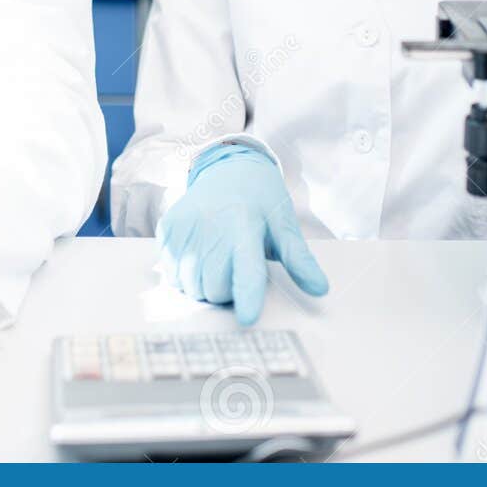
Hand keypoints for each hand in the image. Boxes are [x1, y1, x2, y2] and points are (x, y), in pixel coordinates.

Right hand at [156, 144, 327, 324]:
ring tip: (218, 258)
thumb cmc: (260, 201)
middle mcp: (210, 225)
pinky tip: (199, 253)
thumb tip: (321, 289)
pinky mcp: (166, 230)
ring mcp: (184, 227)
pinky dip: (185, 274)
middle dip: (227, 289)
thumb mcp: (284, 225)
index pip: (247, 268)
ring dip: (205, 284)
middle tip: (236, 266)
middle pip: (215, 288)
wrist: (228, 169)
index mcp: (245, 224)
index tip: (248, 317)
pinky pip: (172, 275)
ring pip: (191, 286)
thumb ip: (299, 260)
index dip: (248, 296)